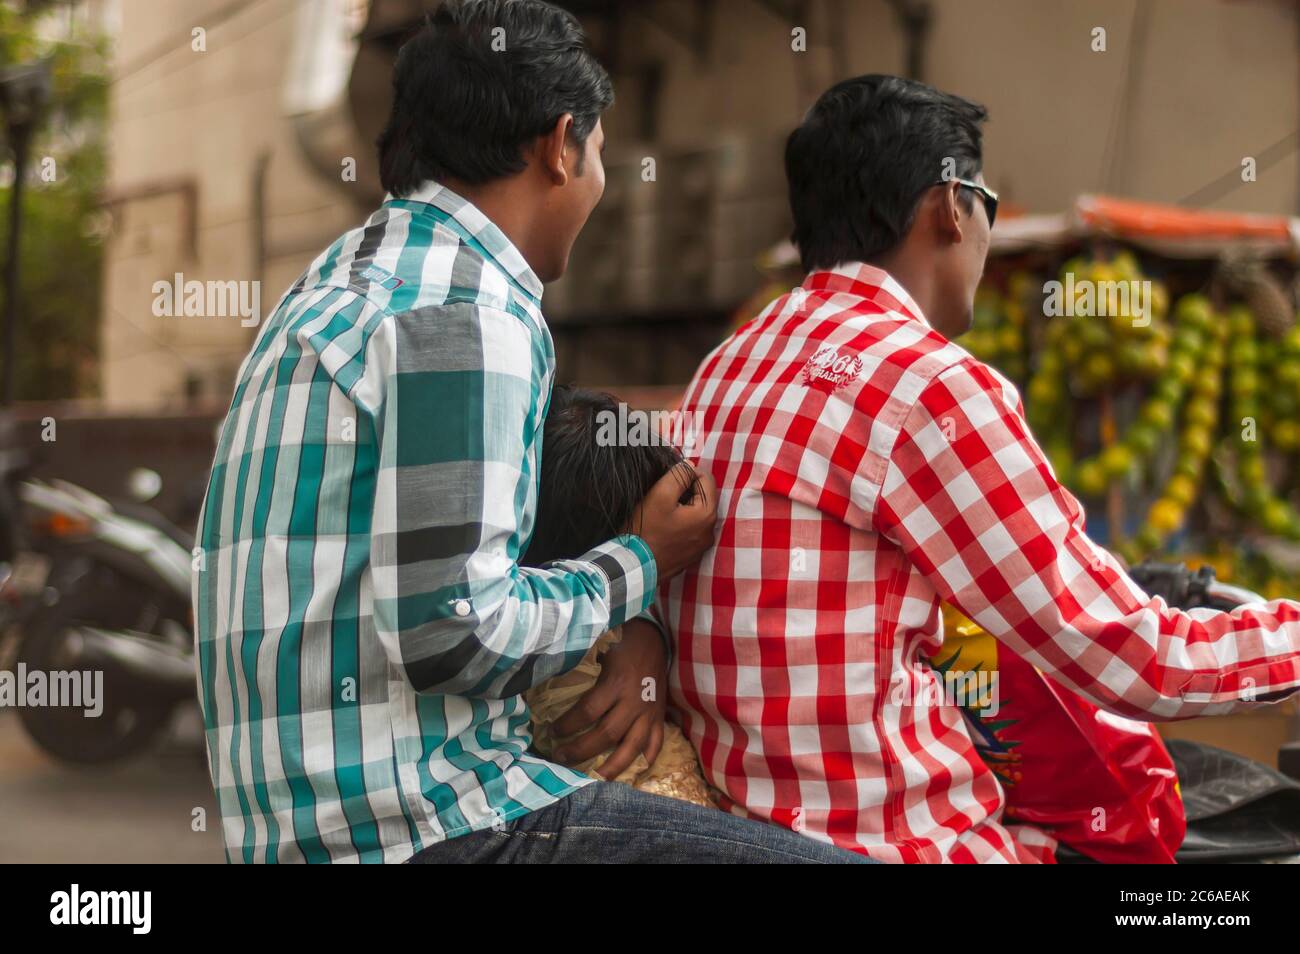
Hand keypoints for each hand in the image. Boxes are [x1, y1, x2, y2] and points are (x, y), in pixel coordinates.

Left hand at [551, 619, 666, 778]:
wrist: (656, 636)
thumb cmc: (623, 640)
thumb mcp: (600, 647)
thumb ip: (581, 665)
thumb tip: (550, 680)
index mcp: (616, 682)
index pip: (587, 711)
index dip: (567, 725)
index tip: (551, 732)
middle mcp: (633, 701)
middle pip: (606, 734)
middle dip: (581, 750)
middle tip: (560, 758)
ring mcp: (649, 712)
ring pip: (632, 747)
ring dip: (613, 766)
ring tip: (595, 780)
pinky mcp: (660, 715)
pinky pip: (656, 742)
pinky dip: (647, 758)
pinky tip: (636, 771)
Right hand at [631, 462, 716, 579]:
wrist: (634, 566)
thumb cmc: (646, 529)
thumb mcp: (660, 495)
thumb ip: (678, 475)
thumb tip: (690, 466)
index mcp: (707, 514)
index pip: (706, 478)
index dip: (687, 473)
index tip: (667, 479)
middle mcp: (710, 531)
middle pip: (703, 497)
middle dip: (686, 490)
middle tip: (662, 494)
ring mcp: (701, 546)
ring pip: (697, 514)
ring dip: (683, 507)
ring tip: (662, 510)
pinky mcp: (691, 555)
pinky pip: (691, 530)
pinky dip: (681, 523)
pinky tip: (664, 527)